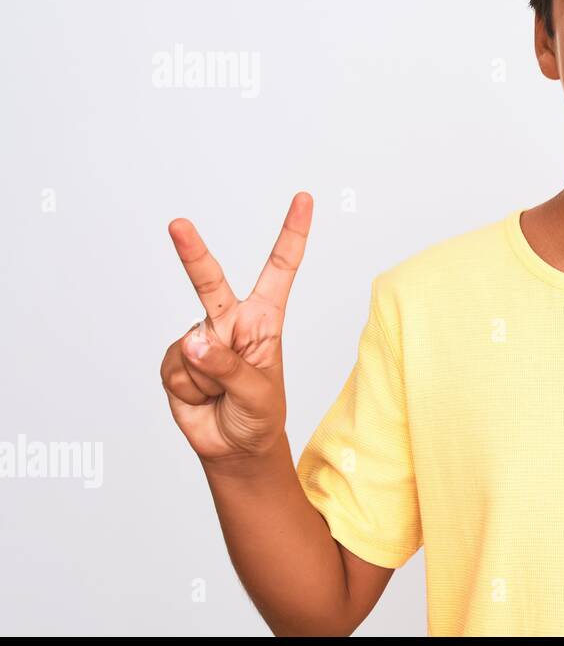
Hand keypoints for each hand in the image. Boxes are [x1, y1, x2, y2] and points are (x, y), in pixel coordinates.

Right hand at [160, 192, 313, 462]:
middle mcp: (231, 321)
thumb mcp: (258, 392)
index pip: (281, 269)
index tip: (304, 199)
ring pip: (192, 347)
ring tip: (221, 393)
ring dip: (206, 377)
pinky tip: (201, 396)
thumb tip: (194, 340)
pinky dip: (188, 387)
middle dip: (193, 253)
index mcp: (265, 319)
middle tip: (179, 225)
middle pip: (210, 282)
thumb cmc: (260, 415)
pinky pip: (176, 368)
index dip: (292, 233)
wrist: (234, 446)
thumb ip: (228, 366)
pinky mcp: (176, 360)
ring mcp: (201, 339)